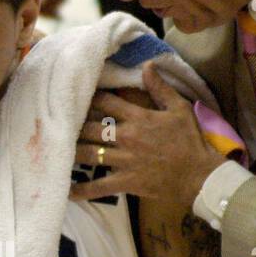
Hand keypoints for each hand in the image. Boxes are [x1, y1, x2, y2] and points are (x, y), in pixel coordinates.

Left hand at [70, 60, 224, 206]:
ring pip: (88, 154)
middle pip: (90, 128)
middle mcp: (127, 137)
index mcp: (138, 118)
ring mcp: (124, 160)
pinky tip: (66, 190)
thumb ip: (161, 88)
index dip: (90, 97)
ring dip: (71, 151)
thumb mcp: (179, 109)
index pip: (107, 102)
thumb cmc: (190, 141)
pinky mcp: (125, 182)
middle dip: (74, 125)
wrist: (199, 175)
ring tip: (56, 149)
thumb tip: (146, 66)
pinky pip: (98, 187)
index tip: (77, 96)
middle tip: (61, 123)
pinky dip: (81, 190)